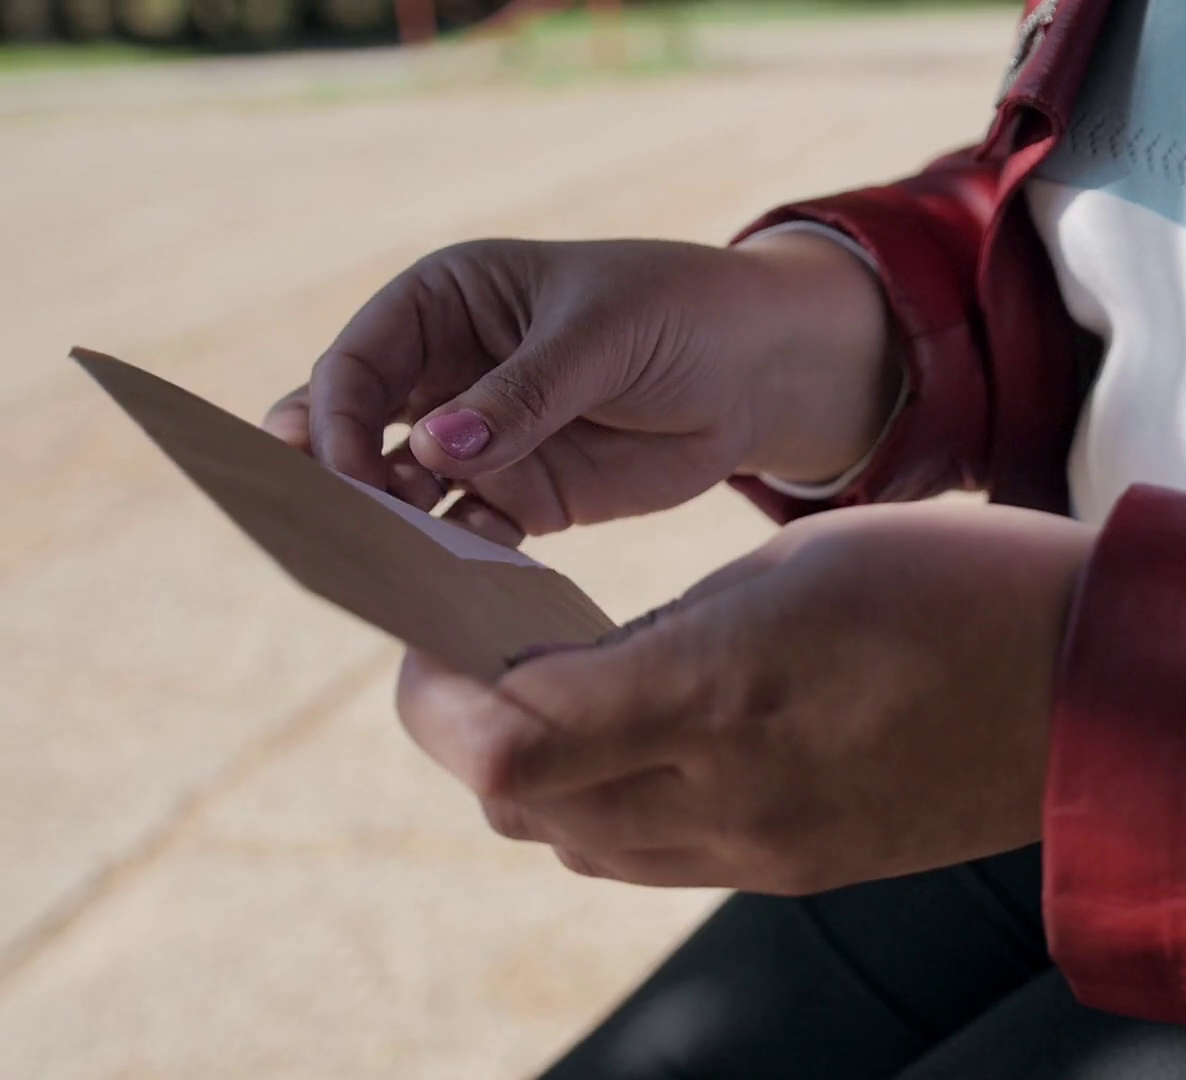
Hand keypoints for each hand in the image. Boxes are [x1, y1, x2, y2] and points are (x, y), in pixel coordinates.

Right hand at [263, 233, 896, 539]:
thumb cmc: (679, 315)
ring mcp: (478, 443)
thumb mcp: (603, 336)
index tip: (349, 479)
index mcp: (444, 301)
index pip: (357, 362)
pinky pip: (463, 537)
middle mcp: (444, 373)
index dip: (338, 420)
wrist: (760, 372)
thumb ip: (522, 392)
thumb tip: (435, 446)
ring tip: (384, 572)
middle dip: (330, 479)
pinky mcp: (520, 500)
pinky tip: (458, 586)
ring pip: (398, 493)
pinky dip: (452, 562)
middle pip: (355, 430)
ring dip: (387, 531)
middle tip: (314, 530)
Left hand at [394, 502, 1095, 894]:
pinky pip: (658, 858)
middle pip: (523, 807)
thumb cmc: (962, 585)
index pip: (507, 743)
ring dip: (541, 778)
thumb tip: (584, 669)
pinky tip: (652, 738)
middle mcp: (730, 797)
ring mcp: (767, 851)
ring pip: (582, 845)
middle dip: (472, 734)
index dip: (439, 696)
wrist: (1098, 686)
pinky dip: (615, 805)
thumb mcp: (796, 563)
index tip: (442, 636)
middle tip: (490, 657)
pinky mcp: (803, 870)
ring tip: (569, 698)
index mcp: (723, 693)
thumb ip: (669, 629)